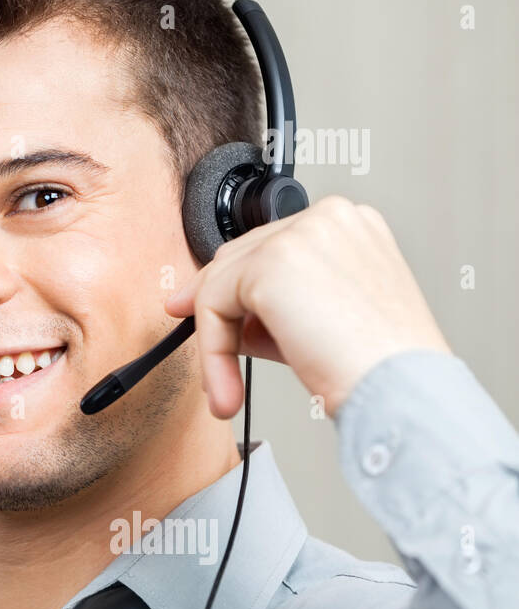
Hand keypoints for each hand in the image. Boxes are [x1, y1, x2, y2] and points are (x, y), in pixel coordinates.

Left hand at [163, 196, 452, 419]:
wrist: (400, 390)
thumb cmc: (380, 366)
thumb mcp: (326, 319)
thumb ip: (277, 306)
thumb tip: (228, 317)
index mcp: (351, 225)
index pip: (274, 247)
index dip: (239, 286)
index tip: (209, 314)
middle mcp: (329, 218)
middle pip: (242, 256)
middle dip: (217, 306)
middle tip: (208, 351)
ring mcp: (300, 234)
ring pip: (222, 281)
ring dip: (216, 340)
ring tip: (226, 390)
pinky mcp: (271, 263)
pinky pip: (213, 305)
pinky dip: (213, 352)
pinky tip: (226, 389)